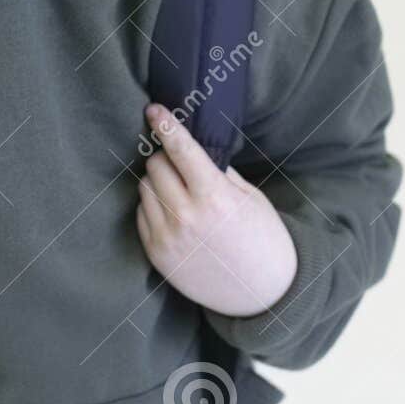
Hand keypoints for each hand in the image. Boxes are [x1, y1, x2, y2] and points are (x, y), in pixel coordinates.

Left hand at [136, 104, 297, 316]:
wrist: (262, 294)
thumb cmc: (262, 238)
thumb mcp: (250, 198)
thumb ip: (219, 171)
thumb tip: (192, 148)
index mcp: (215, 198)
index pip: (181, 149)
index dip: (165, 124)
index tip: (153, 109)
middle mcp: (187, 217)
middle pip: (156, 165)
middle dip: (166, 158)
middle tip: (182, 165)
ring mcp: (168, 238)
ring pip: (144, 188)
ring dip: (158, 182)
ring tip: (181, 193)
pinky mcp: (157, 255)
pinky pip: (142, 214)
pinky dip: (154, 206)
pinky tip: (175, 214)